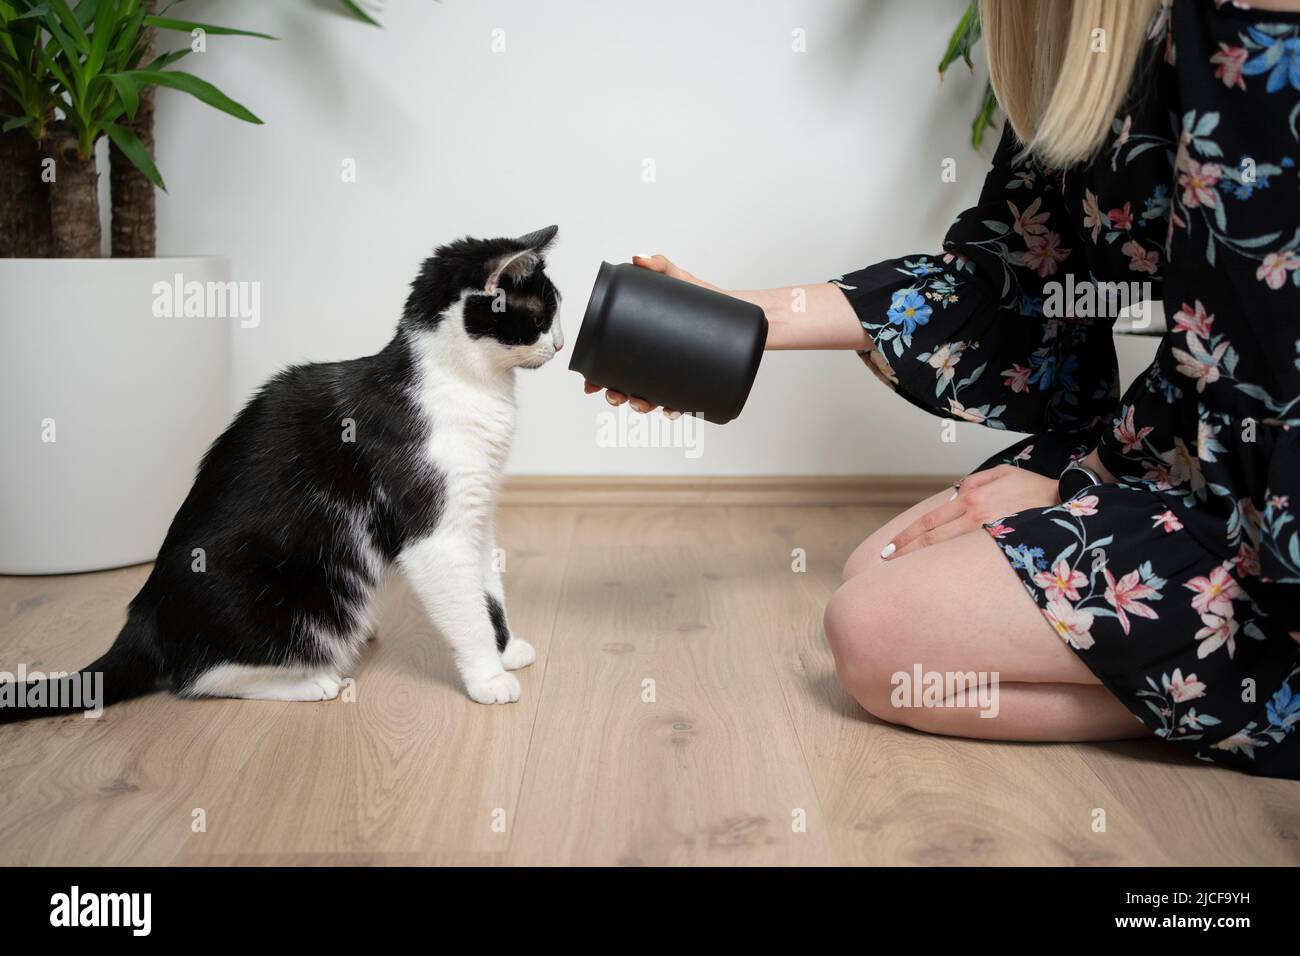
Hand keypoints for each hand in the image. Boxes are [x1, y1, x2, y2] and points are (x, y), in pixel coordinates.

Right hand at [582, 254, 718, 416]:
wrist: (736, 311)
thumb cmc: (704, 296)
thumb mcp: (679, 280)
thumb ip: (659, 265)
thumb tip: (638, 258)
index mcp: (643, 342)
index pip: (613, 363)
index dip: (598, 377)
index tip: (591, 384)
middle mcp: (655, 361)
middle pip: (627, 385)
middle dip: (617, 396)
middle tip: (617, 395)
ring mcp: (674, 373)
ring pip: (650, 398)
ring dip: (641, 406)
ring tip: (643, 403)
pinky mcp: (695, 381)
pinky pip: (681, 401)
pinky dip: (674, 409)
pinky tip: (671, 410)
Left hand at [881, 464, 1060, 559]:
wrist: (1068, 500)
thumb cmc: (1034, 487)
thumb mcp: (1001, 473)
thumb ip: (972, 483)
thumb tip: (949, 500)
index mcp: (971, 497)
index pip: (929, 522)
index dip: (907, 538)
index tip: (890, 551)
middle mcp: (976, 516)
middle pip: (933, 540)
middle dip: (907, 553)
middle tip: (887, 566)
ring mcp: (989, 534)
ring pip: (949, 552)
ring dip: (925, 564)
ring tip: (905, 576)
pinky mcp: (1003, 546)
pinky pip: (971, 559)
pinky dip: (952, 569)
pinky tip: (941, 579)